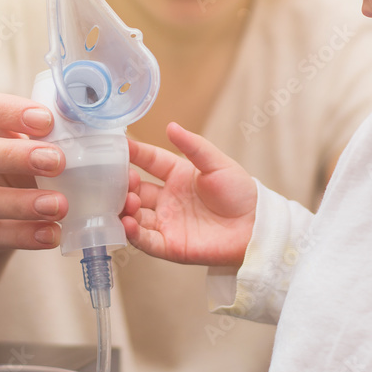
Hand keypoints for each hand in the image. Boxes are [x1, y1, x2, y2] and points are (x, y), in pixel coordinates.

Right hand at [0, 88, 68, 251]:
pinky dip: (20, 236)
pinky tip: (49, 233)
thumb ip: (37, 125)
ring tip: (60, 206)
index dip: (4, 111)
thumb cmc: (4, 151)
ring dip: (20, 204)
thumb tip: (73, 121)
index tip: (46, 120)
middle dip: (12, 157)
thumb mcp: (14, 130)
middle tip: (57, 161)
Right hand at [121, 123, 256, 267]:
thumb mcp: (216, 163)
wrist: (256, 227)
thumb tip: (171, 126)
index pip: (148, 161)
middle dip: (123, 185)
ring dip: (124, 209)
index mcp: (177, 175)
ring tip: (126, 202)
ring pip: (134, 215)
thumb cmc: (240, 193)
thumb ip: (194, 146)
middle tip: (119, 179)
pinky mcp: (170, 245)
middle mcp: (167, 199)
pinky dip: (132, 233)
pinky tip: (126, 223)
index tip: (116, 145)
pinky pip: (145, 240)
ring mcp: (166, 222)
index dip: (133, 153)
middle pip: (135, 190)